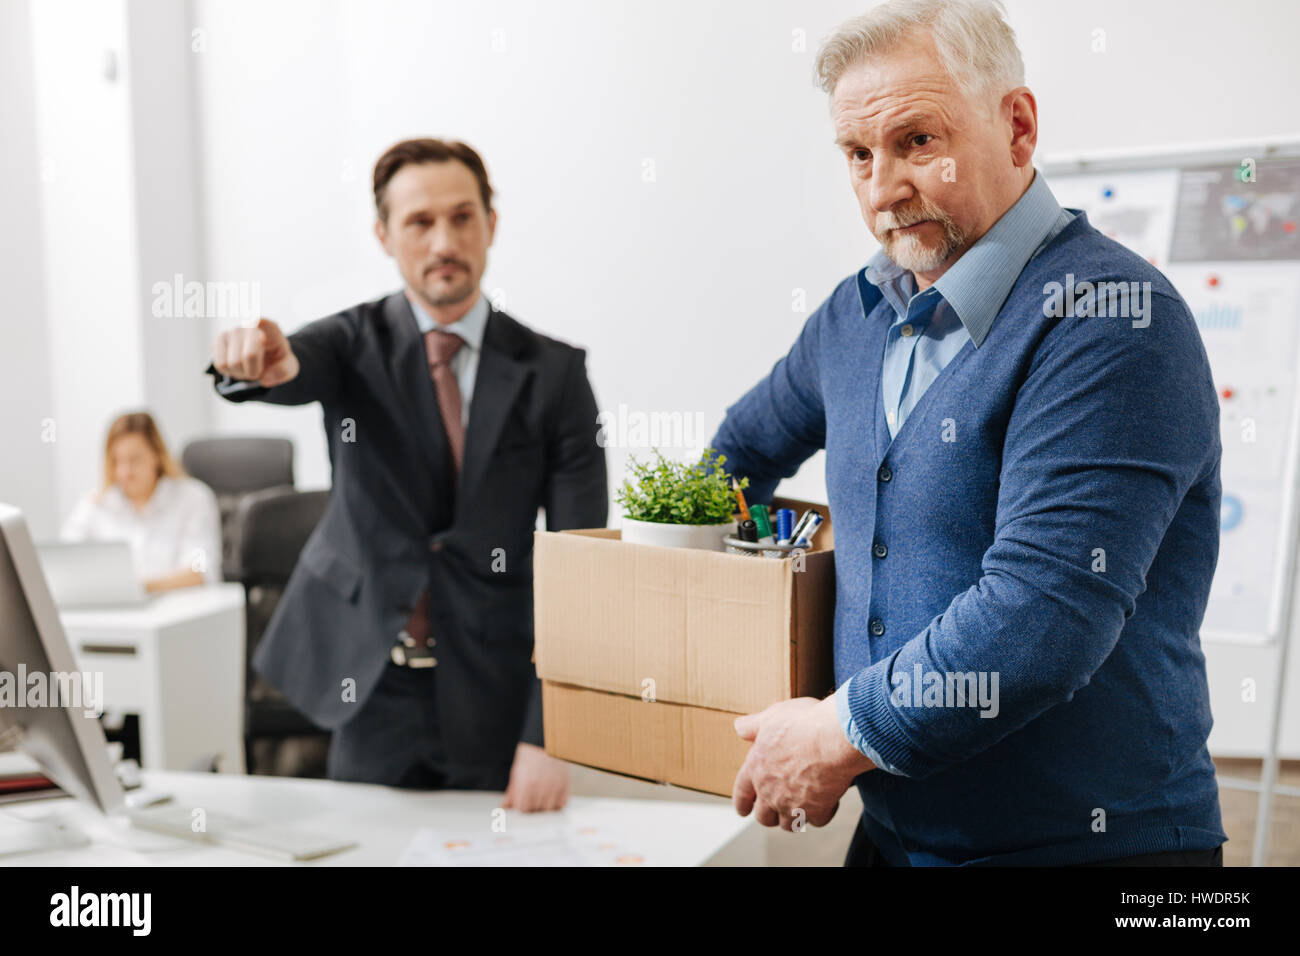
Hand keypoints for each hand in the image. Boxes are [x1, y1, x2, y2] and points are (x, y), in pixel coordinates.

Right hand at [211, 317, 298, 386]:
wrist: (263, 356)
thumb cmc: (276, 358)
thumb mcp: (289, 366)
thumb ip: (284, 370)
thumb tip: (265, 378)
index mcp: (269, 327)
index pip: (261, 322)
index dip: (258, 326)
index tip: (258, 326)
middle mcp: (248, 325)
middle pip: (249, 356)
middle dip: (254, 371)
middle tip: (259, 369)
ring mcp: (231, 332)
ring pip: (232, 363)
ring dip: (241, 373)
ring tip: (248, 366)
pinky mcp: (218, 341)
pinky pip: (220, 364)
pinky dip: (229, 372)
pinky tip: (237, 365)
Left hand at [501, 742, 568, 811]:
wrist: (546, 740)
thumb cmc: (530, 755)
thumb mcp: (516, 772)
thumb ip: (512, 792)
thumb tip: (505, 807)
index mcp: (526, 785)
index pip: (522, 809)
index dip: (521, 805)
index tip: (522, 800)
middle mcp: (541, 788)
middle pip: (535, 810)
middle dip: (532, 804)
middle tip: (532, 794)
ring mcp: (555, 787)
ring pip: (548, 809)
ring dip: (544, 804)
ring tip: (542, 793)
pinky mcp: (565, 785)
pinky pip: (561, 804)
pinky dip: (556, 803)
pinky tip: (551, 794)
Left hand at [732, 695, 874, 830]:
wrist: (833, 739)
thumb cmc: (803, 725)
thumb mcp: (771, 716)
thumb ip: (752, 726)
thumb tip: (740, 728)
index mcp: (756, 768)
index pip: (742, 793)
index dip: (742, 803)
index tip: (743, 810)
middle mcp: (770, 791)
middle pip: (763, 816)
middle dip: (768, 815)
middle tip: (775, 811)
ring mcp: (792, 804)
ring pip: (788, 824)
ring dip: (793, 818)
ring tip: (801, 808)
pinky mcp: (816, 810)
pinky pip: (817, 820)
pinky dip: (822, 813)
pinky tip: (827, 801)